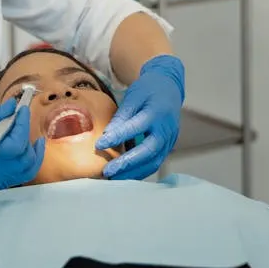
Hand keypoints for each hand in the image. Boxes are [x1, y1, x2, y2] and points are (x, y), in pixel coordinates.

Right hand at [0, 99, 44, 210]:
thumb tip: (12, 106)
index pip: (17, 141)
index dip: (23, 123)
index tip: (22, 108)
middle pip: (25, 156)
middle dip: (27, 134)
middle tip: (21, 118)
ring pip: (27, 169)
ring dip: (34, 152)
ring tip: (31, 137)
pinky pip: (21, 176)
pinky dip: (28, 163)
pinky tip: (26, 151)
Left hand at [96, 54, 184, 179]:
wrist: (169, 88)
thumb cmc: (147, 91)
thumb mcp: (133, 97)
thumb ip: (121, 116)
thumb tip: (106, 135)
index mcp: (156, 113)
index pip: (135, 128)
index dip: (117, 137)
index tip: (99, 145)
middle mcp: (166, 130)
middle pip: (148, 151)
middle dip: (127, 164)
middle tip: (107, 172)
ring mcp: (170, 140)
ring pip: (154, 162)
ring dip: (134, 173)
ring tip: (113, 179)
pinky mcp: (168, 147)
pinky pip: (155, 162)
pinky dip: (140, 171)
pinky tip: (125, 176)